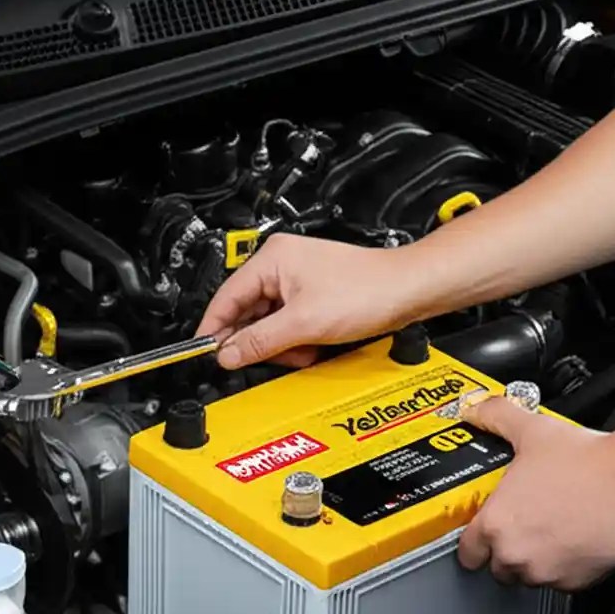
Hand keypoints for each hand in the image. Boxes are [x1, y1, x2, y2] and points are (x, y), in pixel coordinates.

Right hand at [196, 234, 420, 369]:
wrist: (408, 290)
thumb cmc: (367, 290)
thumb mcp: (303, 323)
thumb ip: (259, 341)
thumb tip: (227, 354)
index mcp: (271, 259)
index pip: (225, 298)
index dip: (215, 330)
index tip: (206, 354)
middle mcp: (281, 265)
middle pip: (248, 314)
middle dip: (262, 341)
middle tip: (277, 354)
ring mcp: (298, 281)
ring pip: (270, 323)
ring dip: (284, 344)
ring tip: (306, 347)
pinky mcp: (313, 296)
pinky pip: (290, 324)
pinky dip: (299, 340)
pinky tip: (313, 345)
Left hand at [457, 397, 614, 591]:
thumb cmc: (586, 460)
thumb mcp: (532, 429)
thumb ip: (497, 417)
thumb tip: (478, 409)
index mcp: (497, 523)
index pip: (467, 553)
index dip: (474, 544)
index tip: (482, 537)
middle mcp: (517, 554)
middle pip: (499, 567)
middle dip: (508, 550)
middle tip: (525, 524)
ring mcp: (547, 573)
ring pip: (530, 576)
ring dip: (536, 560)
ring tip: (553, 528)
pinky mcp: (577, 583)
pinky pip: (562, 582)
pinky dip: (565, 567)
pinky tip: (575, 539)